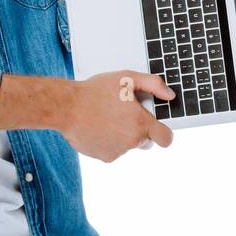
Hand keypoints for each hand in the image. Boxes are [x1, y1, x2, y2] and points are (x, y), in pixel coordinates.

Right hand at [56, 70, 174, 161]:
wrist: (66, 108)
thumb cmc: (94, 92)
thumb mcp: (127, 78)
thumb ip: (153, 85)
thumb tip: (169, 95)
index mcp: (140, 124)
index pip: (165, 138)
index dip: (164, 133)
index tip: (158, 127)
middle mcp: (131, 142)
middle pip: (145, 141)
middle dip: (138, 130)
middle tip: (124, 113)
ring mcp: (117, 151)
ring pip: (127, 145)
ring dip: (122, 134)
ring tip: (106, 117)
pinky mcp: (103, 156)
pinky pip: (112, 150)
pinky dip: (108, 141)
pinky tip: (98, 126)